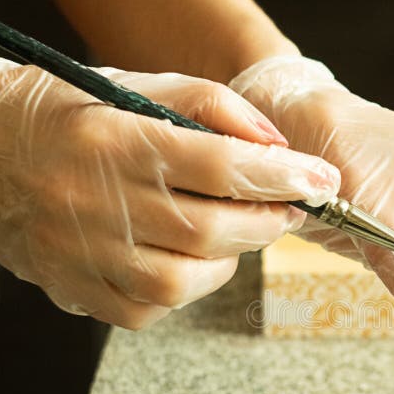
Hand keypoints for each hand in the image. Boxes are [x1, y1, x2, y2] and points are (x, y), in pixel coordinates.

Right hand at [0, 60, 339, 327]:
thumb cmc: (71, 117)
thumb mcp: (136, 85)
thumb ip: (212, 106)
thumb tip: (277, 145)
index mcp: (114, 141)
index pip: (219, 165)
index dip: (282, 177)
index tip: (322, 181)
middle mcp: (96, 201)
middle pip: (212, 229)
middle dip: (268, 221)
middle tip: (288, 207)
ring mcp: (85, 255)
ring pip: (186, 280)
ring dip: (230, 258)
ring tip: (236, 232)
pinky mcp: (79, 292)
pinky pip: (152, 308)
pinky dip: (187, 287)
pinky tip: (188, 257)